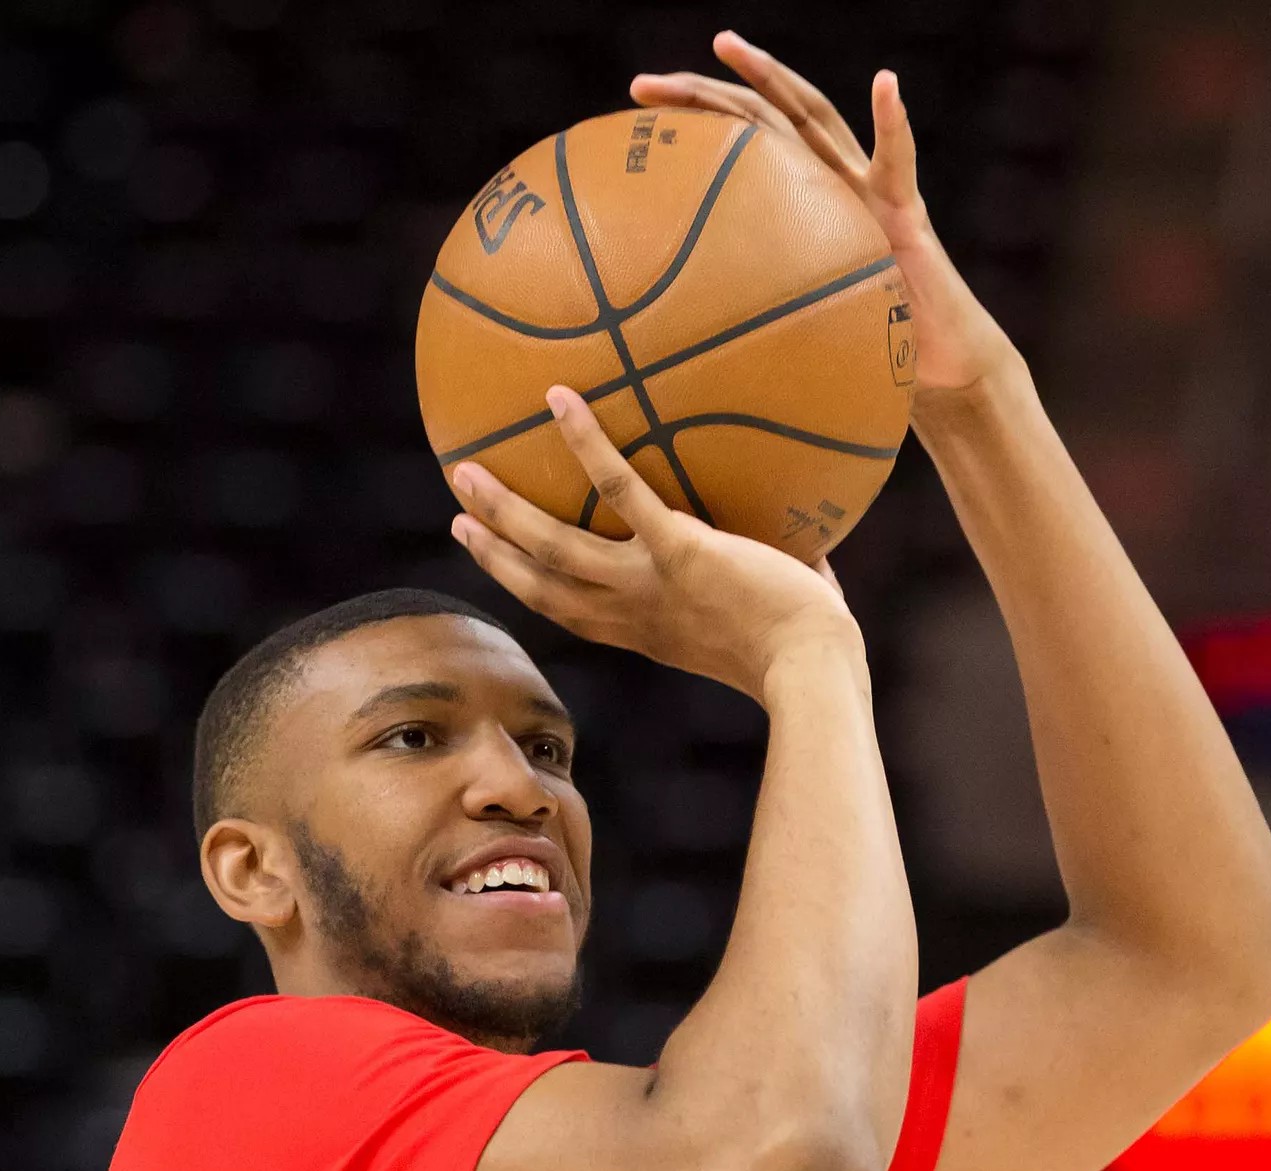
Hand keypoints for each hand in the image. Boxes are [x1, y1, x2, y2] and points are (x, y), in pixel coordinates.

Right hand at [451, 386, 860, 698]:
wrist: (815, 669)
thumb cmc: (810, 651)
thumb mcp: (770, 617)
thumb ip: (770, 580)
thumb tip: (811, 541)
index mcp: (645, 633)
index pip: (571, 610)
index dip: (528, 586)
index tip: (498, 562)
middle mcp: (632, 613)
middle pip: (541, 583)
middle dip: (493, 551)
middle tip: (455, 515)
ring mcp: (648, 582)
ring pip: (555, 546)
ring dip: (504, 510)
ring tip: (465, 470)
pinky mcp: (679, 550)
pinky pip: (621, 491)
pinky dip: (587, 444)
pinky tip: (561, 400)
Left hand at [632, 31, 1022, 409]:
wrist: (936, 367)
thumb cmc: (867, 350)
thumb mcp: (794, 327)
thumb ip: (751, 317)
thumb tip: (677, 351)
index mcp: (803, 202)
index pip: (741, 148)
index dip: (692, 125)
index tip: (635, 113)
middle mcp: (831, 182)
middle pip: (762, 118)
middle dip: (703, 91)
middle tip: (643, 83)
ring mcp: (868, 190)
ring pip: (815, 118)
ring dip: (772, 78)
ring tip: (728, 46)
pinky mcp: (907, 214)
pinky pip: (899, 165)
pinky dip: (894, 125)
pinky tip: (886, 86)